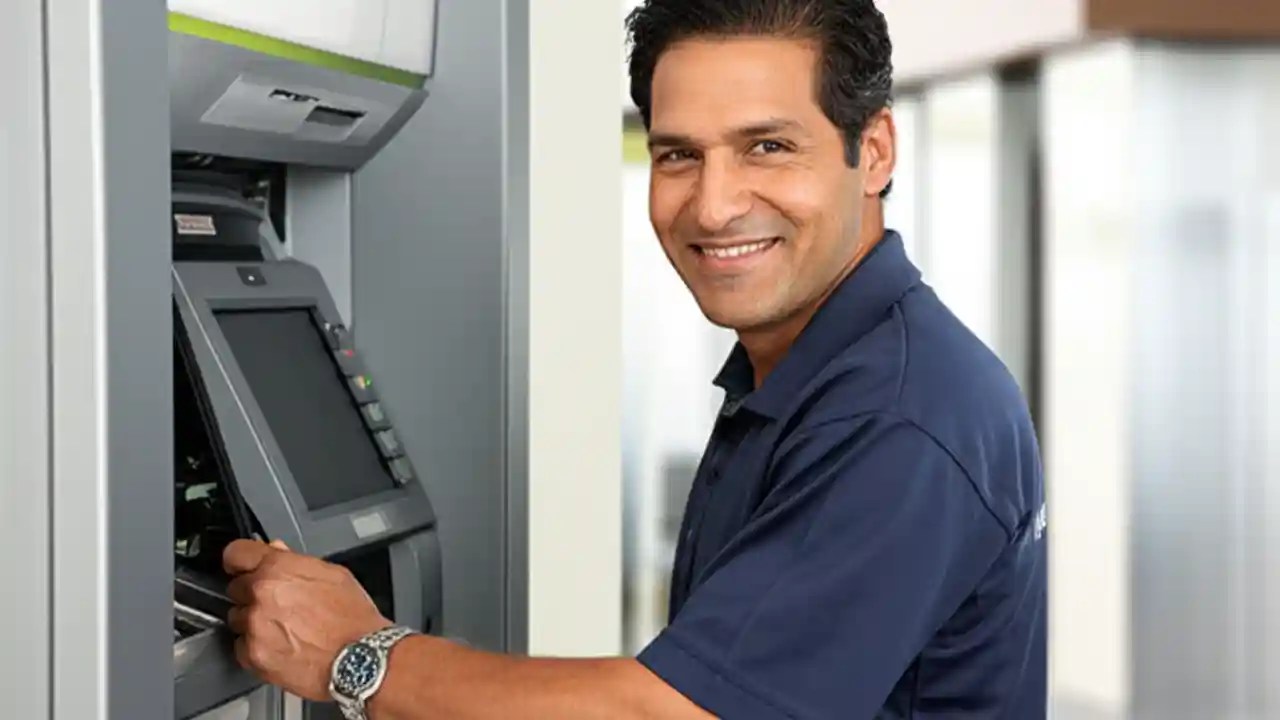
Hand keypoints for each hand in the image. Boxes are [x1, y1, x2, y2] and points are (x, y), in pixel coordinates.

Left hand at [223, 538, 391, 701]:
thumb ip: (297, 561)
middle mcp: (261, 594)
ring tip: (284, 629)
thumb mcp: (333, 575)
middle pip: (235, 588)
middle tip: (279, 606)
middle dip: (252, 594)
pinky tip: (281, 647)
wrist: (360, 659)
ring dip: (253, 622)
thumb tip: (276, 551)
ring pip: (237, 619)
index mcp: (279, 568)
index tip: (241, 568)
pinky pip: (241, 647)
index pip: (236, 553)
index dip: (239, 561)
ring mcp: (254, 626)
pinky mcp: (252, 655)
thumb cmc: (352, 618)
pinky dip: (256, 648)